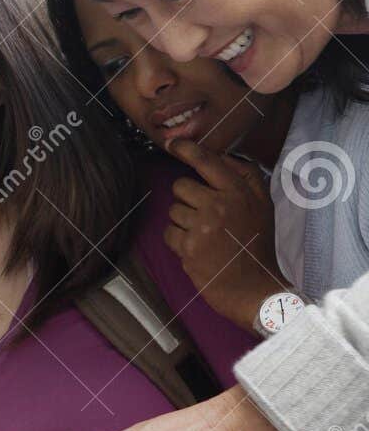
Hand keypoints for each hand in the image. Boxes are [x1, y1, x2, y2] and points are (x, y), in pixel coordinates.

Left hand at [164, 139, 287, 329]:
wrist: (254, 287)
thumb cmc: (256, 245)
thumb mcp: (262, 207)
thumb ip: (245, 179)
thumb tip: (220, 156)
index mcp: (241, 192)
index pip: (209, 162)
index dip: (188, 150)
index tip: (173, 143)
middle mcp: (222, 205)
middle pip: (181, 186)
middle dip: (187, 200)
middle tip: (206, 217)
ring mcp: (203, 226)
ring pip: (173, 210)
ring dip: (183, 222)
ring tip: (205, 236)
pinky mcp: (189, 246)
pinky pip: (168, 233)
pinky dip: (178, 241)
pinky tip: (196, 249)